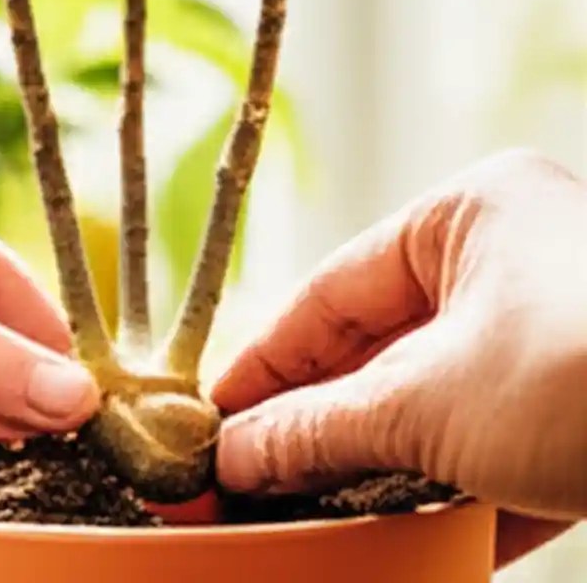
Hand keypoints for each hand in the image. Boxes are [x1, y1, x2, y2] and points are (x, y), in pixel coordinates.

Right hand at [212, 150, 586, 566]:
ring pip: (434, 412)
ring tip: (307, 520)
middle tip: (246, 484)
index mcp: (467, 218)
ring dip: (375, 473)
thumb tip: (236, 458)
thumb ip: (318, 430)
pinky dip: (448, 501)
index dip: (259, 367)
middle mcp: (512, 269)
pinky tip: (396, 543)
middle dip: (313, 431)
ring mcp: (557, 344)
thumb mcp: (427, 403)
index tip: (209, 427)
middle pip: (377, 358)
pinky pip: (496, 456)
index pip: (328, 295)